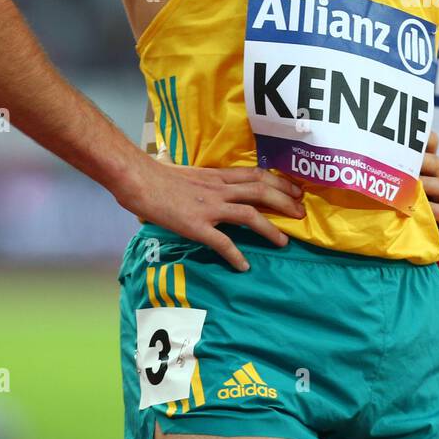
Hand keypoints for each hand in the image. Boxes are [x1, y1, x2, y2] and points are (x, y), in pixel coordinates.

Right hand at [118, 149, 304, 270]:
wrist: (137, 178)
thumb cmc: (156, 174)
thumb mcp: (188, 173)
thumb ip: (203, 181)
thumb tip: (207, 187)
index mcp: (217, 176)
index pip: (256, 175)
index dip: (279, 182)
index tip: (295, 190)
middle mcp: (218, 189)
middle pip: (261, 192)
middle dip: (285, 202)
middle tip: (301, 214)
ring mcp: (209, 207)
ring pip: (249, 215)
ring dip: (269, 229)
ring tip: (283, 242)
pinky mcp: (196, 224)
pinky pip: (221, 241)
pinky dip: (235, 255)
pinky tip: (243, 265)